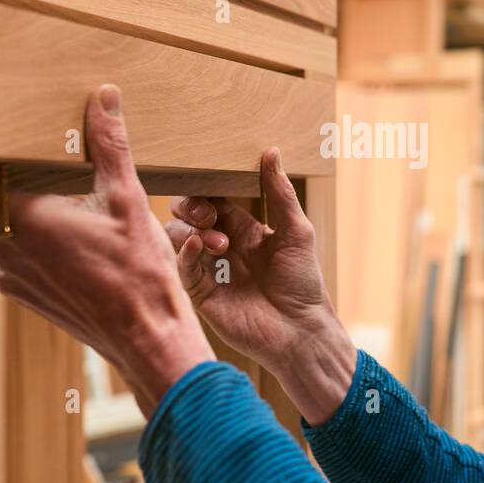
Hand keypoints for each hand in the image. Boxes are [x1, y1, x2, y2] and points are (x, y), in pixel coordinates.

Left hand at [0, 85, 214, 418]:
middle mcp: (5, 251)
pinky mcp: (27, 296)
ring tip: (60, 201)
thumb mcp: (128, 198)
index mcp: (21, 220)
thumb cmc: (137, 270)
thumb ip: (110, 145)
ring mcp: (12, 278)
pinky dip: (33, 246)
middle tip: (36, 168)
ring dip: (20, 218)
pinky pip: (14, 259)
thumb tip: (104, 96)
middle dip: (1, 188)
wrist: (148, 337)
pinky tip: (72, 238)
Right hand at [166, 150, 355, 423]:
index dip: (208, 191)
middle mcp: (223, 248)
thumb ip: (280, 193)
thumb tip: (270, 150)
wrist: (300, 331)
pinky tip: (197, 247)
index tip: (210, 185)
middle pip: (190, 216)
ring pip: (179, 239)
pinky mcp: (202, 295)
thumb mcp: (297, 231)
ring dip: (191, 231)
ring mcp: (211, 271)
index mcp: (245, 230)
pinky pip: (182, 269)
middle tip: (207, 214)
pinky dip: (184, 254)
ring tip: (218, 242)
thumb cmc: (303, 283)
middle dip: (192, 207)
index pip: (215, 200)